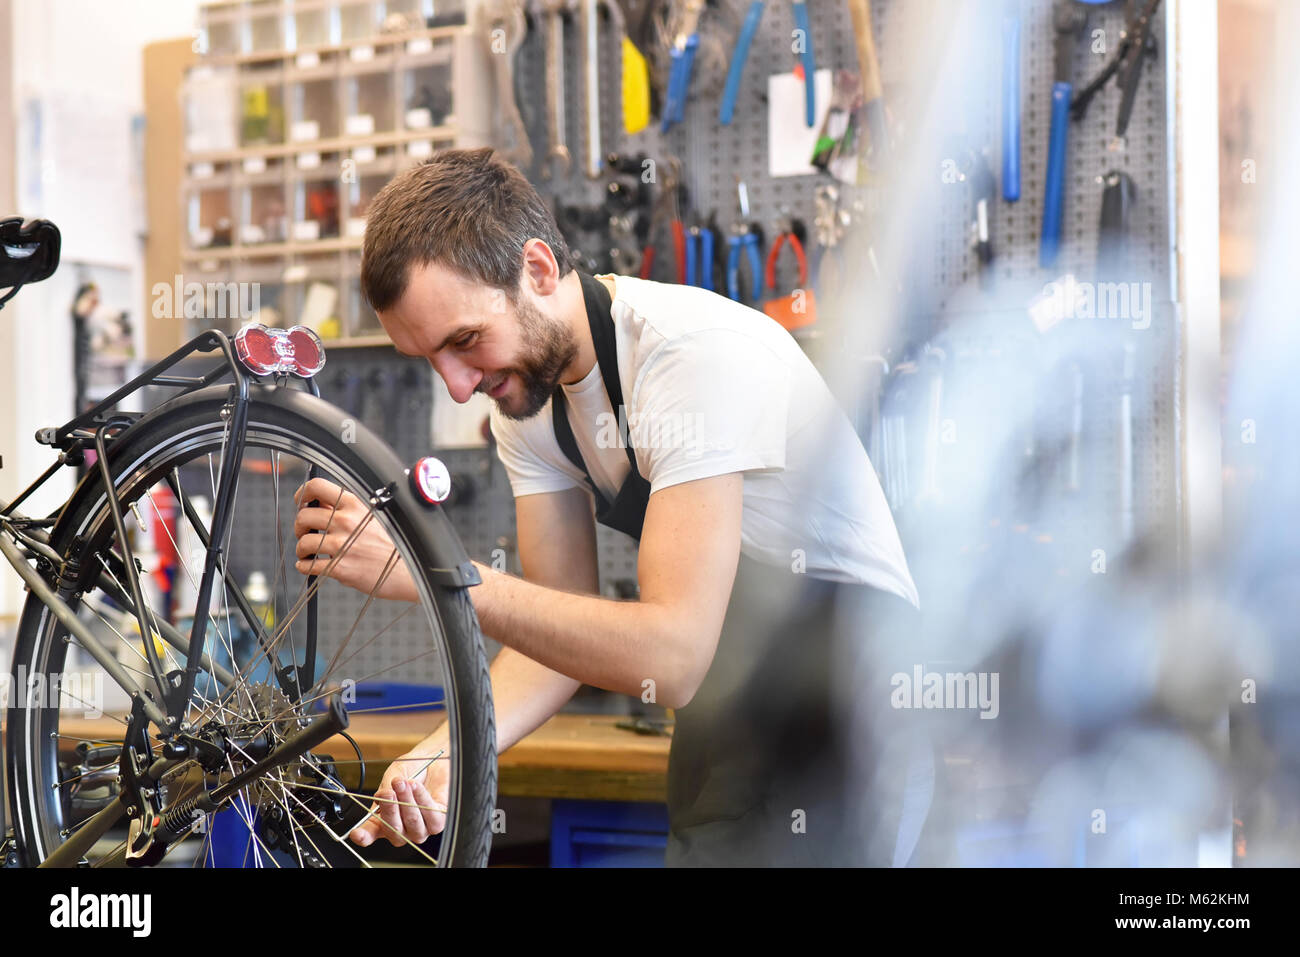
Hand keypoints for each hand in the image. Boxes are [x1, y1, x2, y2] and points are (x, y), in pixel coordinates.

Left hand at [293, 478, 417, 601]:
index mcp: (354, 504)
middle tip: (304, 533)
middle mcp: (346, 521)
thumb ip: (348, 509)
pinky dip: (303, 567)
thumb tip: (321, 504)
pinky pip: (308, 566)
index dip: (302, 493)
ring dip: (301, 549)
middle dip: (299, 526)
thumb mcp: (374, 516)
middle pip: (303, 515)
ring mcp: (342, 545)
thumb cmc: (395, 545)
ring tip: (307, 554)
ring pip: (303, 542)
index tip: (300, 502)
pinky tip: (309, 567)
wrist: (409, 570)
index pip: (316, 487)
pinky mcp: (340, 567)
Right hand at [349, 748, 449, 847]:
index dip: (364, 836)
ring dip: (407, 801)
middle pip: (394, 831)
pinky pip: (431, 816)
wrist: (432, 759)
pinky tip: (416, 787)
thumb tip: (382, 798)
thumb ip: (386, 789)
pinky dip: (422, 799)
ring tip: (403, 783)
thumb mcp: (392, 776)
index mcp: (384, 821)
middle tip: (388, 793)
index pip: (371, 834)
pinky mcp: (439, 821)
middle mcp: (402, 829)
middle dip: (390, 810)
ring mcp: (421, 828)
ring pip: (413, 822)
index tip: (356, 834)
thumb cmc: (411, 771)